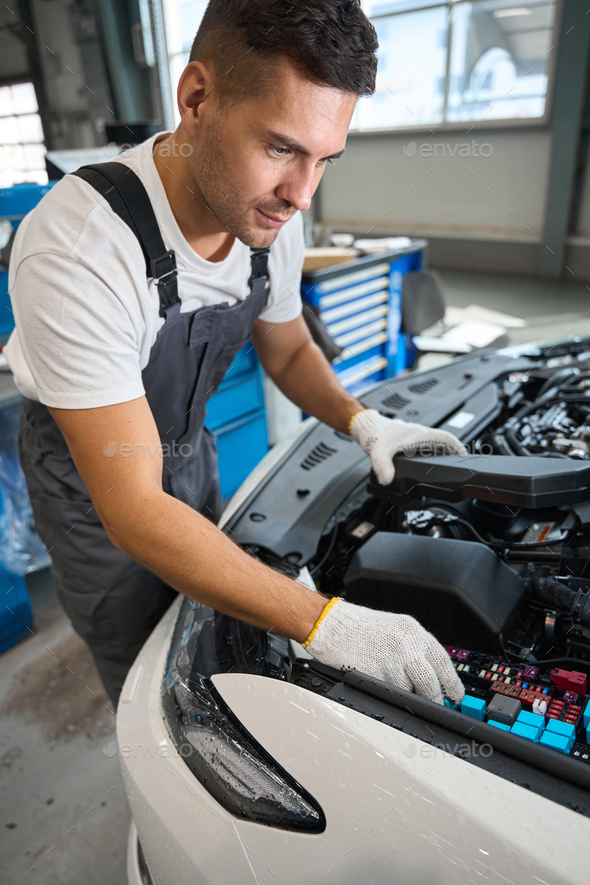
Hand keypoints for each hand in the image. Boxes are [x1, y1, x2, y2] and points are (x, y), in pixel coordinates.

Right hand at [305, 598, 464, 704]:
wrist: (329, 623)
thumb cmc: (358, 627)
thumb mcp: (394, 628)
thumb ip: (414, 648)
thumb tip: (431, 676)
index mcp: (412, 631)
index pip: (442, 661)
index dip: (452, 683)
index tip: (456, 696)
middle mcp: (405, 643)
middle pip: (429, 682)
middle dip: (433, 698)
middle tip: (433, 705)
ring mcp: (389, 659)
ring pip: (407, 691)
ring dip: (402, 692)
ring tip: (388, 680)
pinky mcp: (373, 672)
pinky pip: (387, 693)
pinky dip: (384, 692)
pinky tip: (376, 680)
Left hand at [349, 408, 466, 484]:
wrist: (365, 427)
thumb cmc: (374, 434)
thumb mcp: (378, 451)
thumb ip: (383, 466)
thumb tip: (387, 480)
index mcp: (419, 434)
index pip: (446, 438)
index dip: (459, 447)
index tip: (465, 456)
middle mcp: (419, 434)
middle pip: (444, 443)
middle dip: (453, 453)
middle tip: (459, 466)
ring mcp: (415, 438)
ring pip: (435, 445)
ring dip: (443, 454)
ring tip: (447, 467)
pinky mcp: (408, 442)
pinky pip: (426, 448)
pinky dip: (431, 456)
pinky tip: (427, 465)